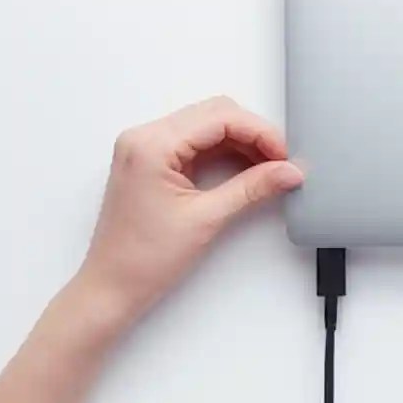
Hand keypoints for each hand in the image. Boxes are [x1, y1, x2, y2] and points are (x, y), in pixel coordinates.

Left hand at [78, 96, 303, 320]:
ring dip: (241, 142)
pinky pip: (195, 143)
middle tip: (280, 162)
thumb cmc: (145, 260)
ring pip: (207, 126)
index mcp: (152, 145)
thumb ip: (252, 188)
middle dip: (253, 134)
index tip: (285, 156)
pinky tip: (245, 170)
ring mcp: (145, 148)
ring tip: (268, 168)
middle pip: (215, 114)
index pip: (220, 117)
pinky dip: (224, 152)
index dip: (260, 132)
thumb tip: (290, 171)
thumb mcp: (207, 219)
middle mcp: (144, 137)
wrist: (111, 289)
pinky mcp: (151, 161)